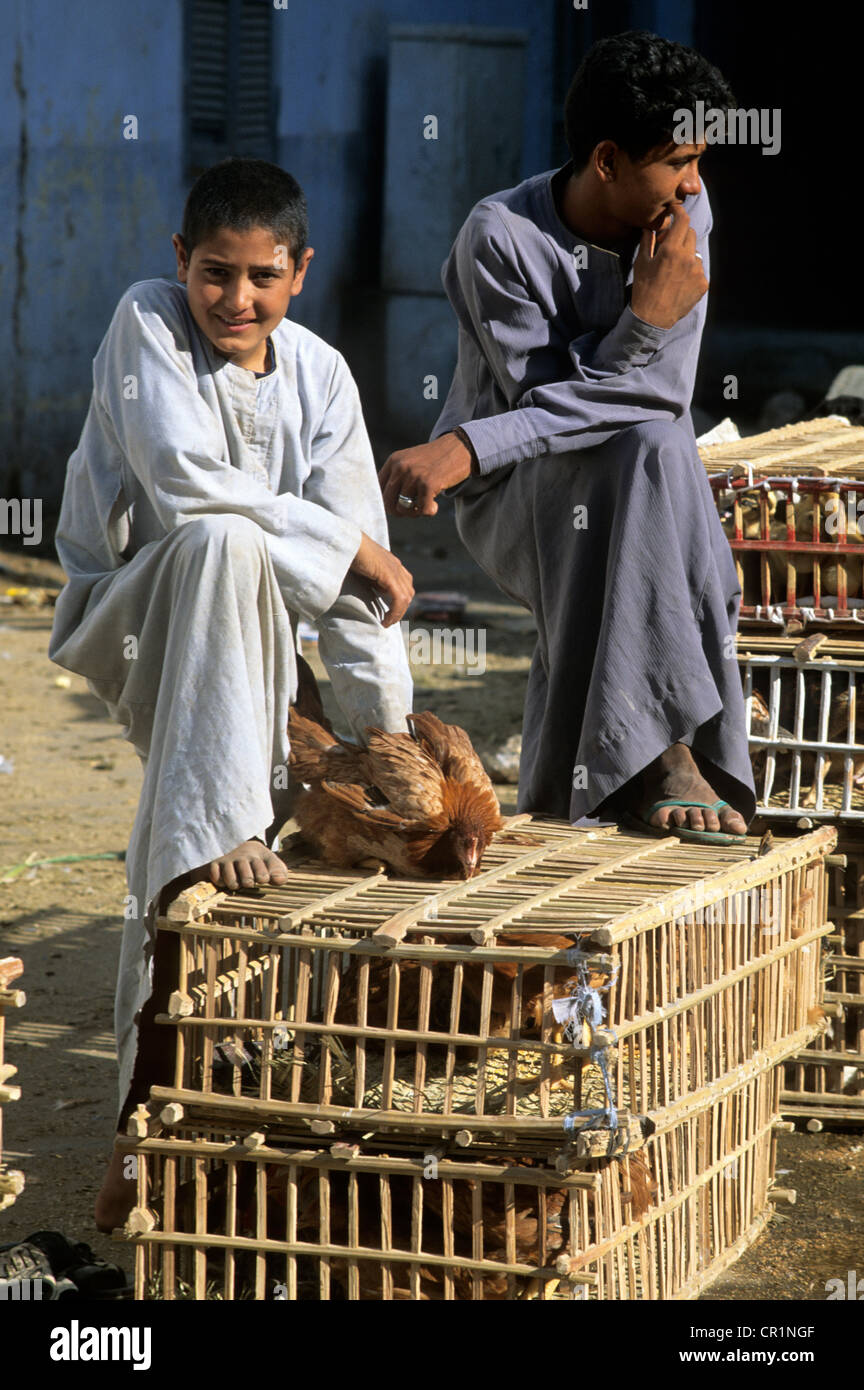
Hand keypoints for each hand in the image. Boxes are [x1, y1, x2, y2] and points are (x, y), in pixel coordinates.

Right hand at [350, 532, 413, 626]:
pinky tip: (385, 621)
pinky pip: (399, 599)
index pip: (404, 584)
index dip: (399, 600)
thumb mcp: (364, 568)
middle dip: (400, 608)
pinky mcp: (390, 576)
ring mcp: (395, 570)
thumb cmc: (348, 552)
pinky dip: (395, 612)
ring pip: (406, 598)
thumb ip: (372, 577)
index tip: (389, 612)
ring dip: (398, 613)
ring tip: (387, 623)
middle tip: (388, 620)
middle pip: (408, 592)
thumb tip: (373, 589)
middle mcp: (397, 566)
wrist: (346, 541)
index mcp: (391, 562)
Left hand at [378, 433, 472, 516]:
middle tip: (413, 509)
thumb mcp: (411, 462)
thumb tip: (386, 506)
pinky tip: (434, 507)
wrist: (459, 448)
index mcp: (394, 461)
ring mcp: (414, 475)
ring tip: (425, 506)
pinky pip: (422, 510)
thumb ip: (397, 478)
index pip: (377, 490)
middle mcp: (401, 467)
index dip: (387, 502)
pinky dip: (428, 512)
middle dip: (399, 512)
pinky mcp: (428, 483)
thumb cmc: (435, 460)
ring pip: (403, 508)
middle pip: (387, 502)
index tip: (400, 504)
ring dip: (415, 513)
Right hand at [630, 204, 707, 328]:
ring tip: (674, 269)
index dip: (679, 211)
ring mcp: (698, 271)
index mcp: (671, 250)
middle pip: (690, 233)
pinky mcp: (703, 284)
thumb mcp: (641, 263)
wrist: (653, 318)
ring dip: (686, 254)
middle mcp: (688, 258)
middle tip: (670, 245)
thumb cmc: (643, 289)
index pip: (682, 220)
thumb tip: (650, 226)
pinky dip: (690, 272)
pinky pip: (699, 270)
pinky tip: (680, 282)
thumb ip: (648, 241)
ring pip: (695, 252)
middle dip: (681, 234)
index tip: (675, 211)